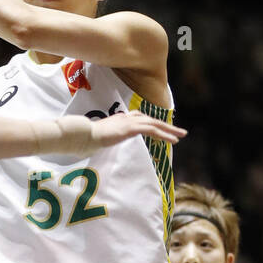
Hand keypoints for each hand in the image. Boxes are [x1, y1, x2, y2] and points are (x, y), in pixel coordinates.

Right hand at [59, 110, 186, 157]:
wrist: (82, 135)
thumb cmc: (85, 139)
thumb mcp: (98, 139)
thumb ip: (103, 139)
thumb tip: (98, 145)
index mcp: (119, 119)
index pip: (139, 119)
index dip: (151, 123)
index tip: (160, 129)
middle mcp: (126, 117)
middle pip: (150, 120)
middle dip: (166, 126)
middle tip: (179, 132)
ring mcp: (128, 122)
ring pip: (154, 124)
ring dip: (169, 130)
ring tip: (181, 136)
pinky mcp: (130, 128)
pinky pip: (151, 130)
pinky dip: (163, 135)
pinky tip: (172, 140)